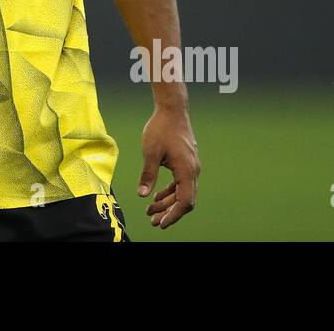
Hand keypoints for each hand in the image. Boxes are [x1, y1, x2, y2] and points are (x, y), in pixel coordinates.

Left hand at [137, 105, 199, 228]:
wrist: (172, 110)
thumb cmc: (161, 128)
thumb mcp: (150, 152)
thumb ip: (148, 174)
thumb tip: (142, 194)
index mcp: (186, 170)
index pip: (184, 201)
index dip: (173, 215)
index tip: (161, 223)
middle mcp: (192, 171)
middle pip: (184, 200)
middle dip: (168, 212)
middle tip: (152, 221)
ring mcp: (190, 167)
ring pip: (181, 192)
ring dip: (167, 202)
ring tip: (150, 211)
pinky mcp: (186, 162)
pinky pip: (180, 183)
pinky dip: (169, 191)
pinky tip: (156, 196)